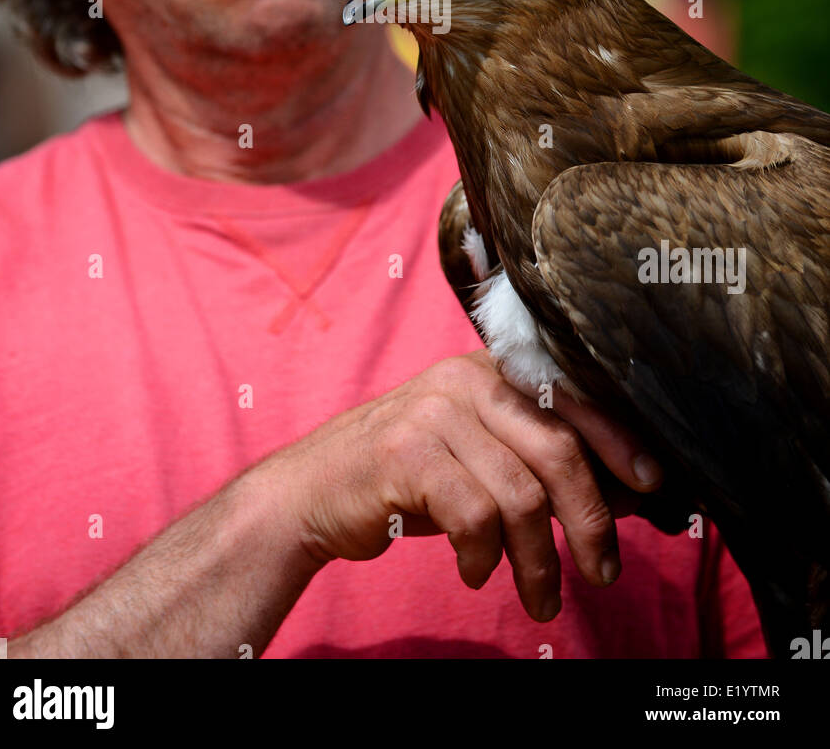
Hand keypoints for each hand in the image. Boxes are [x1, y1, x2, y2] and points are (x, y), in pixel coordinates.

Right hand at [266, 350, 662, 622]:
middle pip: (557, 449)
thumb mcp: (480, 455)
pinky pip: (474, 516)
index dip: (618, 440)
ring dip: (538, 560)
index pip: (573, 395)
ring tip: (539, 596)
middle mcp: (465, 379)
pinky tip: (477, 573)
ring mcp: (432, 413)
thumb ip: (539, 459)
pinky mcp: (404, 455)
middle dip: (590, 519)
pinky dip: (485, 557)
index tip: (652, 485)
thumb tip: (625, 492)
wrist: (315, 491)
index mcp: (490, 370)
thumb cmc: (413, 478)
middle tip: (603, 572)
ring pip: (520, 494)